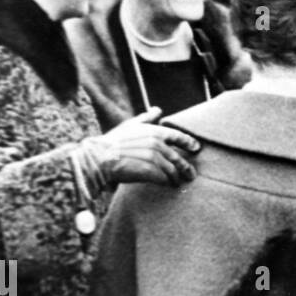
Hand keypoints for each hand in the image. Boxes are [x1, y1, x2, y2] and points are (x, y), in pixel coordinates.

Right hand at [86, 107, 200, 187]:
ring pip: (172, 170)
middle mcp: (157, 143)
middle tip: (192, 174)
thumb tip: (157, 109)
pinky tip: (169, 186)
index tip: (196, 148)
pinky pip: (163, 178)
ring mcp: (154, 157)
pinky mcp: (149, 171)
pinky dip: (167, 183)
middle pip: (177, 157)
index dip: (189, 143)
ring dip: (177, 178)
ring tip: (179, 182)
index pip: (178, 137)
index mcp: (154, 132)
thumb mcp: (130, 125)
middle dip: (186, 167)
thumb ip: (146, 118)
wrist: (99, 158)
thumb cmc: (113, 142)